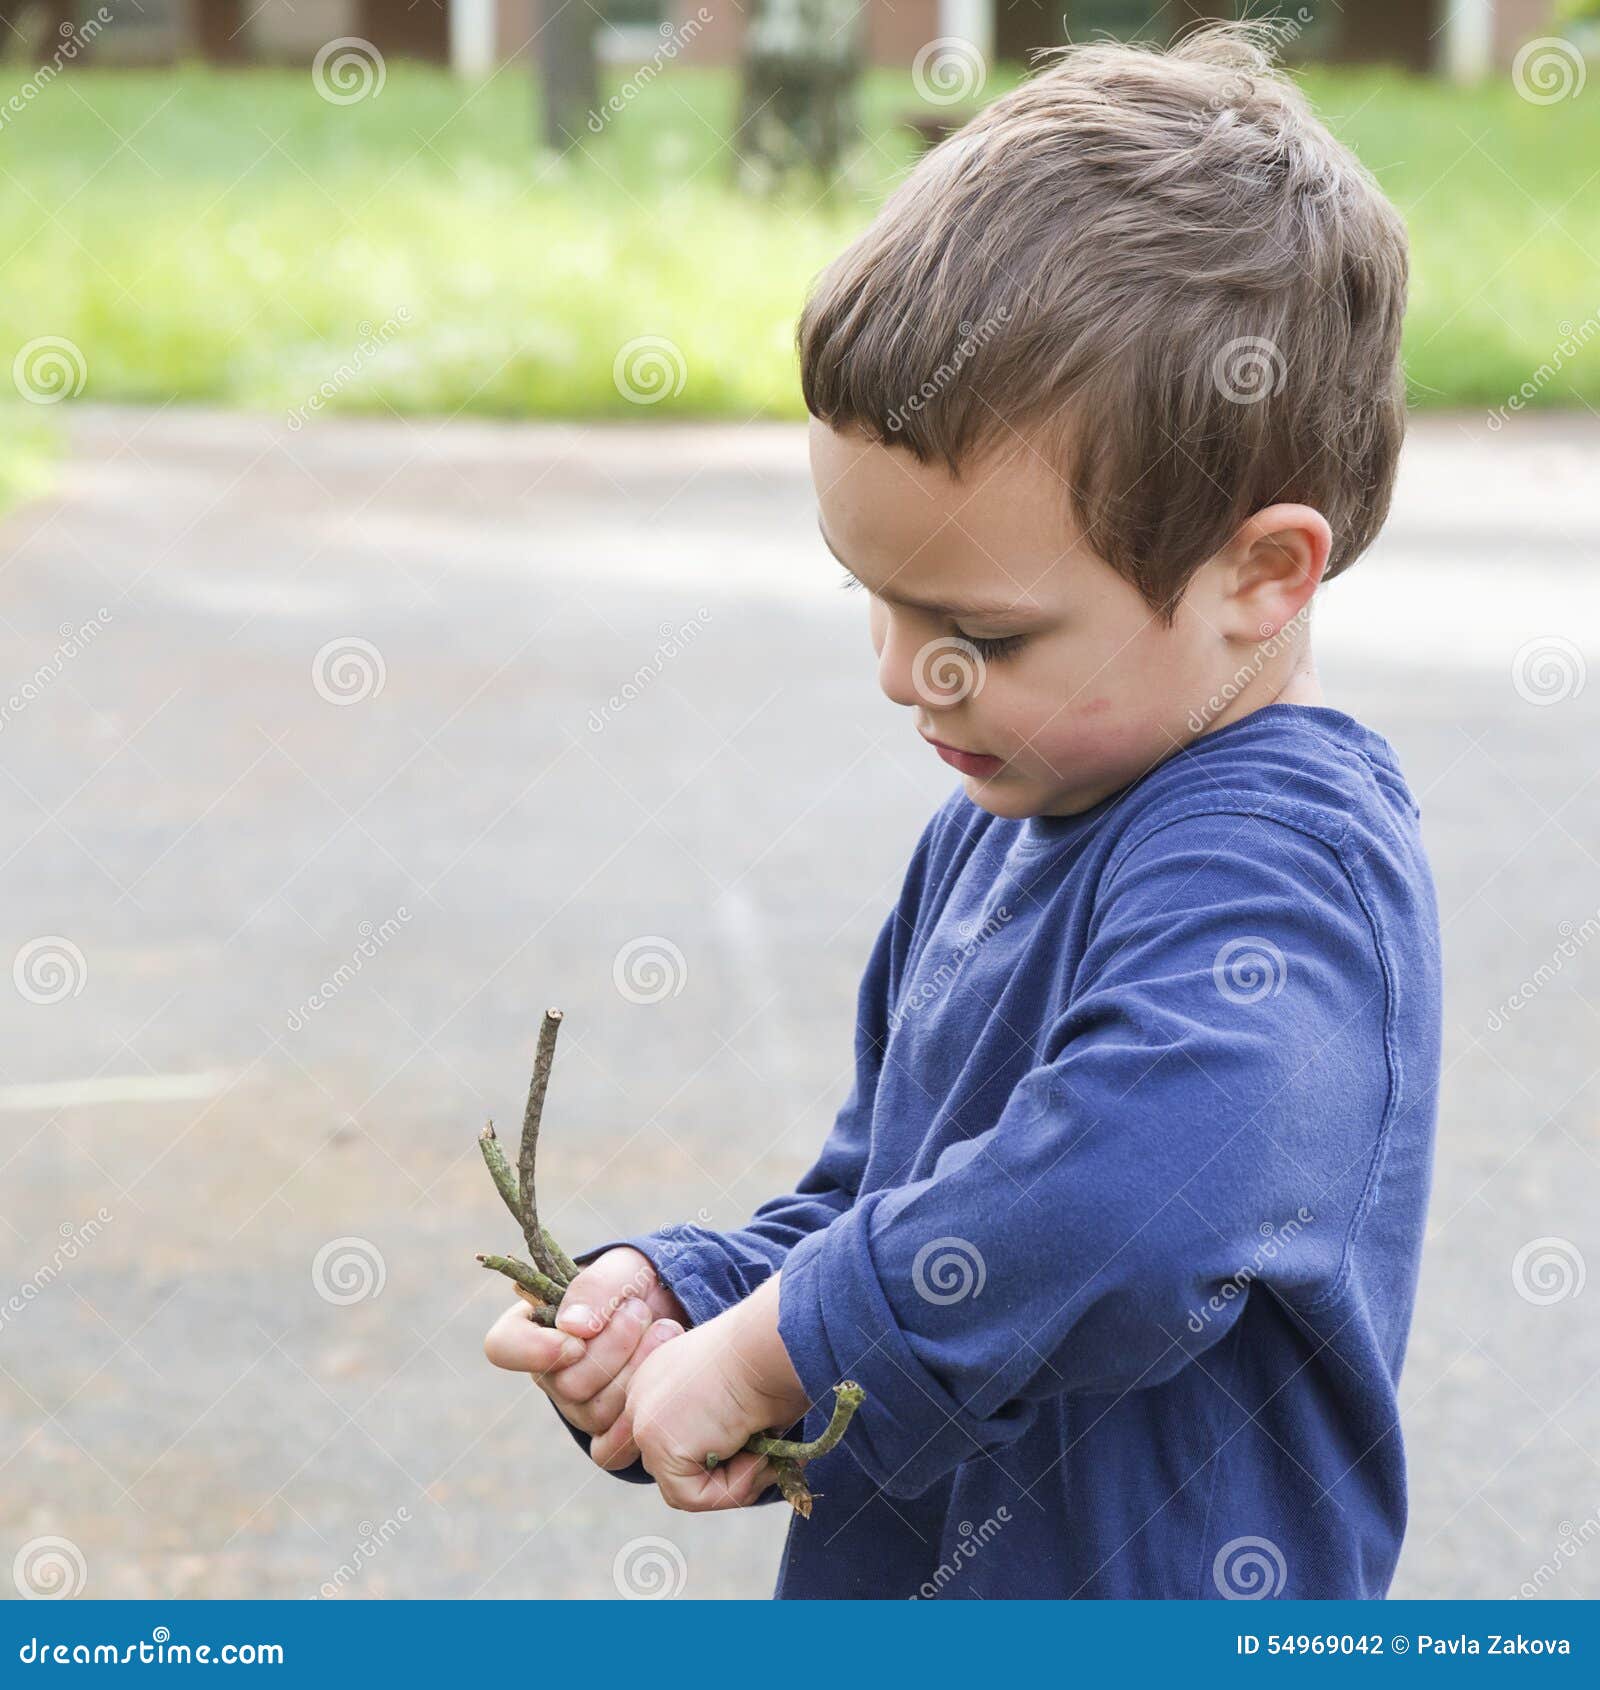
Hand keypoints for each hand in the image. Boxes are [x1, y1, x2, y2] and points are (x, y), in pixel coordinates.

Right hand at [482, 1247, 688, 1461]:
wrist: (676, 1307)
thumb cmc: (637, 1284)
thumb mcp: (620, 1268)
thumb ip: (594, 1288)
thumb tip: (573, 1329)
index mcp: (536, 1328)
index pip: (504, 1347)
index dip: (535, 1350)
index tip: (578, 1340)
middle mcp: (551, 1373)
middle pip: (565, 1385)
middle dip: (612, 1347)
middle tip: (639, 1312)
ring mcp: (579, 1407)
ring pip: (594, 1414)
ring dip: (636, 1370)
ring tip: (664, 1330)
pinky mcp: (608, 1432)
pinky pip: (611, 1449)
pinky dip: (640, 1420)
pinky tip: (666, 1384)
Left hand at [603, 1274, 808, 1510]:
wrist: (772, 1342)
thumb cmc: (773, 1358)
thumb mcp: (738, 1391)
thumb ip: (722, 1426)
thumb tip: (735, 1471)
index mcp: (660, 1376)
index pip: (666, 1437)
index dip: (704, 1459)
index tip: (751, 1454)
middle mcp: (643, 1396)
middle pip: (672, 1468)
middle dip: (723, 1476)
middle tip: (769, 1460)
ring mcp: (644, 1420)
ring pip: (684, 1488)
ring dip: (734, 1482)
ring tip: (767, 1452)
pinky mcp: (657, 1444)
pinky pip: (693, 1496)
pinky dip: (733, 1488)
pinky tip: (755, 1453)